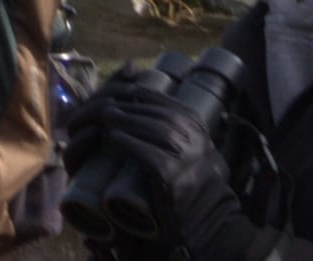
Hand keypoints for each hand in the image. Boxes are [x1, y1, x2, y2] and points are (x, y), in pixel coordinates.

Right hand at [65, 63, 146, 178]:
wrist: (146, 211)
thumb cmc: (145, 167)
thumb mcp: (144, 130)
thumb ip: (137, 100)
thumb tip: (131, 64)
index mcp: (101, 123)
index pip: (101, 94)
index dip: (114, 82)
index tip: (134, 77)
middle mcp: (86, 136)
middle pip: (86, 106)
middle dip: (106, 96)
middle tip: (128, 94)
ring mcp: (80, 155)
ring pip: (76, 126)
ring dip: (93, 114)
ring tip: (116, 110)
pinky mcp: (76, 175)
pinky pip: (73, 154)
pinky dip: (84, 140)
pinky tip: (100, 132)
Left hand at [89, 87, 269, 260]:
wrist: (207, 217)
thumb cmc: (192, 180)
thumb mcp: (191, 146)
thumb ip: (177, 127)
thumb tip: (146, 106)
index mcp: (197, 126)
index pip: (165, 101)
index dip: (140, 95)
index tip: (121, 95)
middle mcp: (193, 138)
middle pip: (154, 114)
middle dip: (128, 108)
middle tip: (106, 109)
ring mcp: (184, 156)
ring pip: (149, 130)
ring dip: (124, 122)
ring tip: (105, 121)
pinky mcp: (171, 176)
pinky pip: (145, 153)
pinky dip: (127, 143)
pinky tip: (112, 139)